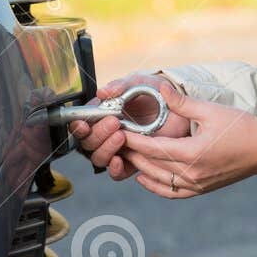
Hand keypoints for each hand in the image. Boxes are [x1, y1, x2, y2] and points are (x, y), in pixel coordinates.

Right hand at [67, 72, 191, 180]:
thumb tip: (102, 92)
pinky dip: (115, 169)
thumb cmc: (154, 92)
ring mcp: (119, 148)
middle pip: (88, 143)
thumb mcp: (137, 83)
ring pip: (100, 158)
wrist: (178, 106)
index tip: (83, 124)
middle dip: (98, 134)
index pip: (81, 125)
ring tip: (121, 135)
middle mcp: (106, 134)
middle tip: (114, 122)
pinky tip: (119, 160)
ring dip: (106, 148)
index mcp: (101, 115)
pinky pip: (118, 173)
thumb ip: (120, 86)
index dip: (78, 127)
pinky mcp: (133, 161)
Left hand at [120, 84, 256, 198]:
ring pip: (158, 179)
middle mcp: (192, 173)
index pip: (152, 148)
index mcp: (192, 153)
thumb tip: (162, 88)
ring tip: (125, 156)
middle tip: (114, 141)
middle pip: (151, 165)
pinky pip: (171, 192)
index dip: (132, 140)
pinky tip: (143, 177)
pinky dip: (154, 186)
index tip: (117, 131)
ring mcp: (196, 184)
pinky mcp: (201, 189)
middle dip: (131, 153)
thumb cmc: (241, 128)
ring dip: (139, 168)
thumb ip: (182, 103)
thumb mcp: (210, 110)